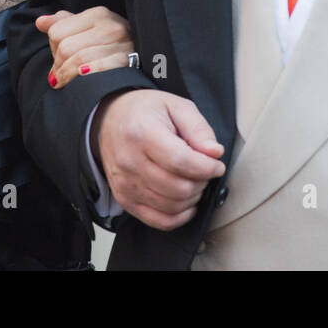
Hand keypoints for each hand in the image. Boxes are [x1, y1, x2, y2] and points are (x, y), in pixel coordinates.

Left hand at [36, 7, 133, 88]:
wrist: (147, 59)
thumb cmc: (110, 45)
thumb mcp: (88, 28)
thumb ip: (63, 23)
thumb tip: (40, 22)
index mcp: (98, 14)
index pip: (57, 32)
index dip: (53, 48)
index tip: (58, 58)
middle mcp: (111, 26)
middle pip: (66, 49)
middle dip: (59, 65)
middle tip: (60, 74)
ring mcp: (122, 45)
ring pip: (78, 63)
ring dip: (68, 77)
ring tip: (66, 82)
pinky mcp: (128, 64)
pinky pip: (97, 72)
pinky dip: (85, 80)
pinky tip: (82, 81)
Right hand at [91, 88, 224, 230]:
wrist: (110, 120)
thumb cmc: (146, 112)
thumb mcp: (176, 106)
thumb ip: (198, 128)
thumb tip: (214, 153)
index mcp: (142, 133)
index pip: (180, 161)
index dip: (206, 168)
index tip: (217, 165)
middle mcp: (130, 161)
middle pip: (178, 187)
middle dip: (201, 182)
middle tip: (205, 170)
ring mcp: (125, 184)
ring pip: (171, 206)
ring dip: (192, 198)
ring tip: (194, 180)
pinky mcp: (125, 199)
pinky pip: (158, 221)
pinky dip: (179, 216)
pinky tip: (186, 202)